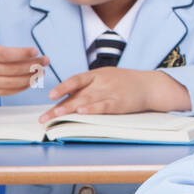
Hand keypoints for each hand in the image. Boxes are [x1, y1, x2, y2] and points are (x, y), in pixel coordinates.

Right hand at [0, 17, 47, 96]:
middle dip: (32, 65)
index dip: (21, 53)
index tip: (35, 50)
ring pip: (11, 83)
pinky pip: (6, 92)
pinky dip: (20, 88)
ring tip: (43, 71)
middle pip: (11, 70)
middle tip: (46, 60)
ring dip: (29, 78)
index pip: (4, 55)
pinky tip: (31, 81)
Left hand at [40, 67, 188, 121]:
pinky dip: (92, 109)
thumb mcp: (106, 77)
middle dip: (58, 107)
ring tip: (55, 115)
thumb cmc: (126, 83)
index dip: (62, 87)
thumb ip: (88, 86)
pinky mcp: (119, 102)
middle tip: (43, 117)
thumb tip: (66, 98)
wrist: (150, 85)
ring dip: (69, 109)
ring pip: (85, 101)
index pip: (75, 80)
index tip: (50, 96)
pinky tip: (82, 113)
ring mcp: (110, 92)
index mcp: (96, 75)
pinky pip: (103, 106)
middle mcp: (101, 82)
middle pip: (75, 95)